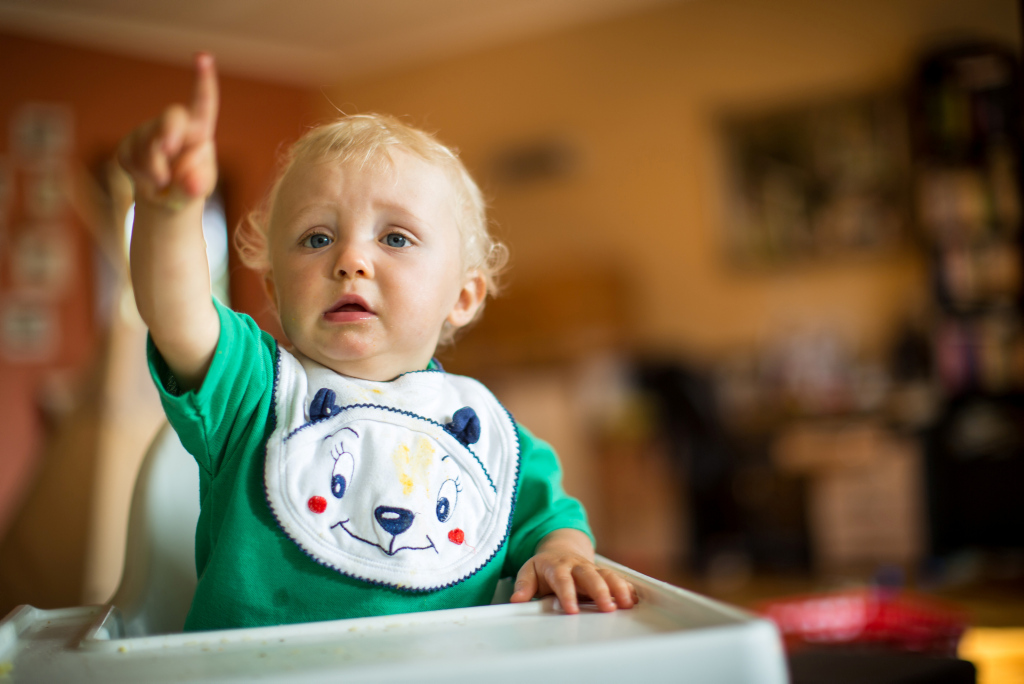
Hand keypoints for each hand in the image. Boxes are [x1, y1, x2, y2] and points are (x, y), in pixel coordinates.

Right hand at [118, 52, 218, 207]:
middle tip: (168, 148)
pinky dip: (141, 176)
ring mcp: (149, 131)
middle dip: (168, 131)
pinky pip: (131, 159)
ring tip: (165, 182)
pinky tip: (148, 179)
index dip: (203, 80)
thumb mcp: (198, 191)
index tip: (203, 57)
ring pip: (148, 148)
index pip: (203, 103)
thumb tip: (194, 185)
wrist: (164, 197)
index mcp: (199, 130)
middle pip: (171, 118)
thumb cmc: (189, 187)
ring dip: (156, 172)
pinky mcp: (129, 144)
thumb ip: (196, 187)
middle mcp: (174, 125)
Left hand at [509, 529, 637, 613]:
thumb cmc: (544, 566)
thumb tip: (516, 599)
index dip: (568, 594)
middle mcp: (577, 566)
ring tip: (626, 603)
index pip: (562, 580)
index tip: (572, 610)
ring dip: (618, 588)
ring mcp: (591, 569)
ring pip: (607, 575)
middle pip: (590, 576)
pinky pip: (617, 578)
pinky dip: (626, 587)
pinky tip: (634, 598)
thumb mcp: (529, 572)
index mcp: (557, 566)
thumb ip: (524, 585)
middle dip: (600, 591)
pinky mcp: (603, 574)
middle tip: (607, 608)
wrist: (560, 549)